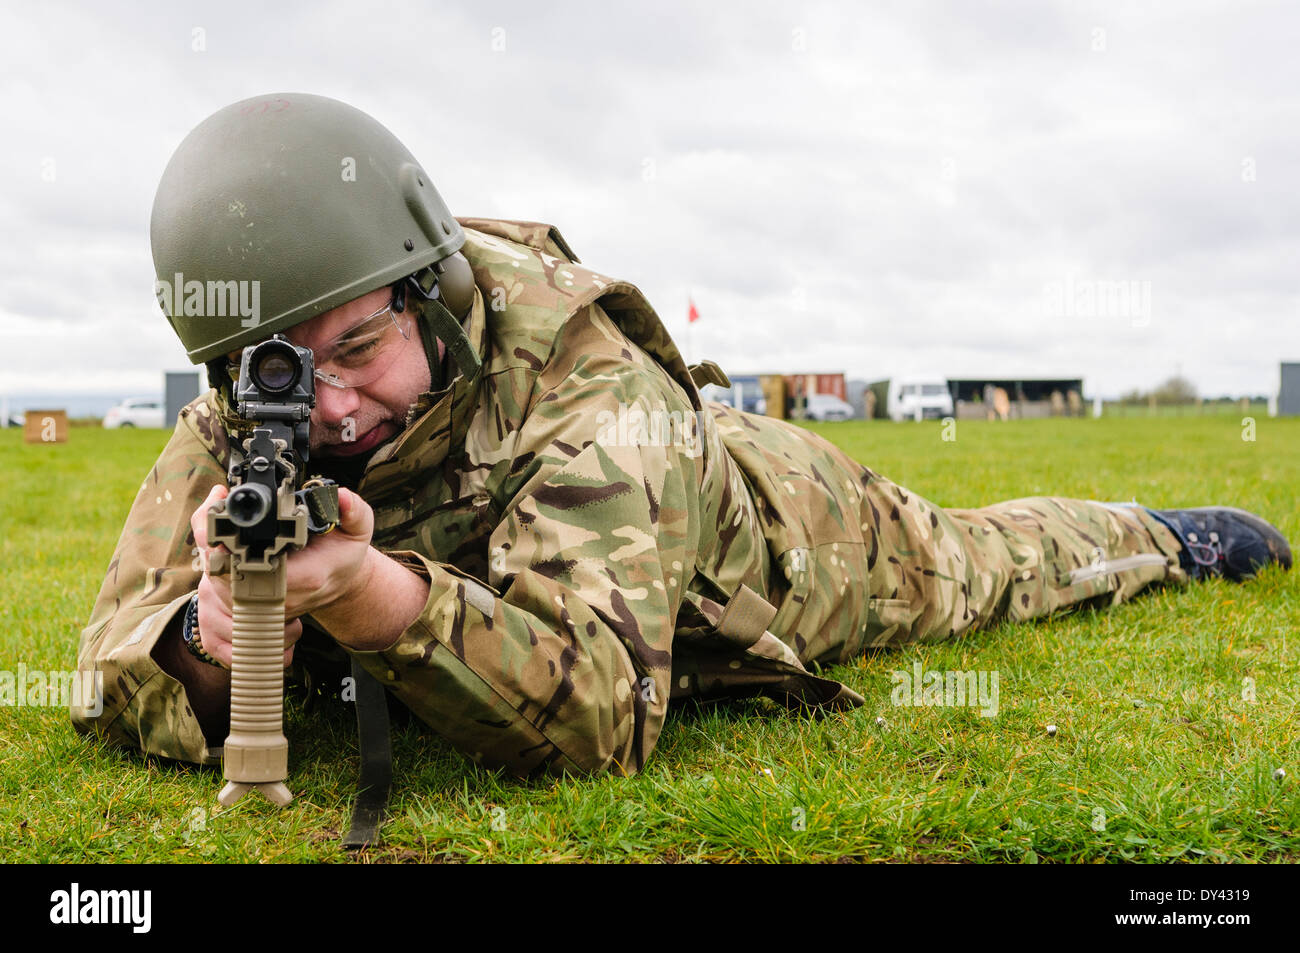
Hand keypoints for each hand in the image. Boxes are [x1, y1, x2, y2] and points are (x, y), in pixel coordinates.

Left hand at [190, 484, 375, 665]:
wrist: (340, 580)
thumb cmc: (344, 555)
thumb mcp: (358, 530)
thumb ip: (353, 511)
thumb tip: (339, 496)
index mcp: (306, 578)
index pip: (259, 568)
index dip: (236, 546)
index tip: (230, 520)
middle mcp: (281, 596)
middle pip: (228, 572)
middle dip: (216, 538)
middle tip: (216, 501)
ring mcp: (263, 602)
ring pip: (218, 579)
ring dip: (211, 545)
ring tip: (214, 510)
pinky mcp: (251, 602)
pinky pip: (219, 583)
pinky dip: (214, 556)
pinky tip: (216, 531)